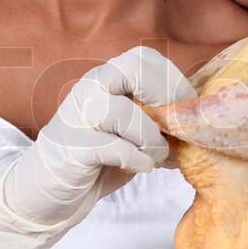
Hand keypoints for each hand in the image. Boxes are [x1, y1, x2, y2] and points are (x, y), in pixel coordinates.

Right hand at [0, 46, 193, 248]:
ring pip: (122, 111)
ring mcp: (77, 117)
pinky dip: (135, 159)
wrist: (47, 190)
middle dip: (163, 97)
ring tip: (154, 156)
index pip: (144, 58)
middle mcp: (89, 89)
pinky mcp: (71, 149)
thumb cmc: (97, 159)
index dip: (173, 80)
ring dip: (150, 138)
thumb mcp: (133, 134)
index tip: (187, 110)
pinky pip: (112, 147)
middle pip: (132, 67)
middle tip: (172, 127)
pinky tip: (140, 167)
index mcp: (106, 80)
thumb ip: (160, 123)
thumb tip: (200, 126)